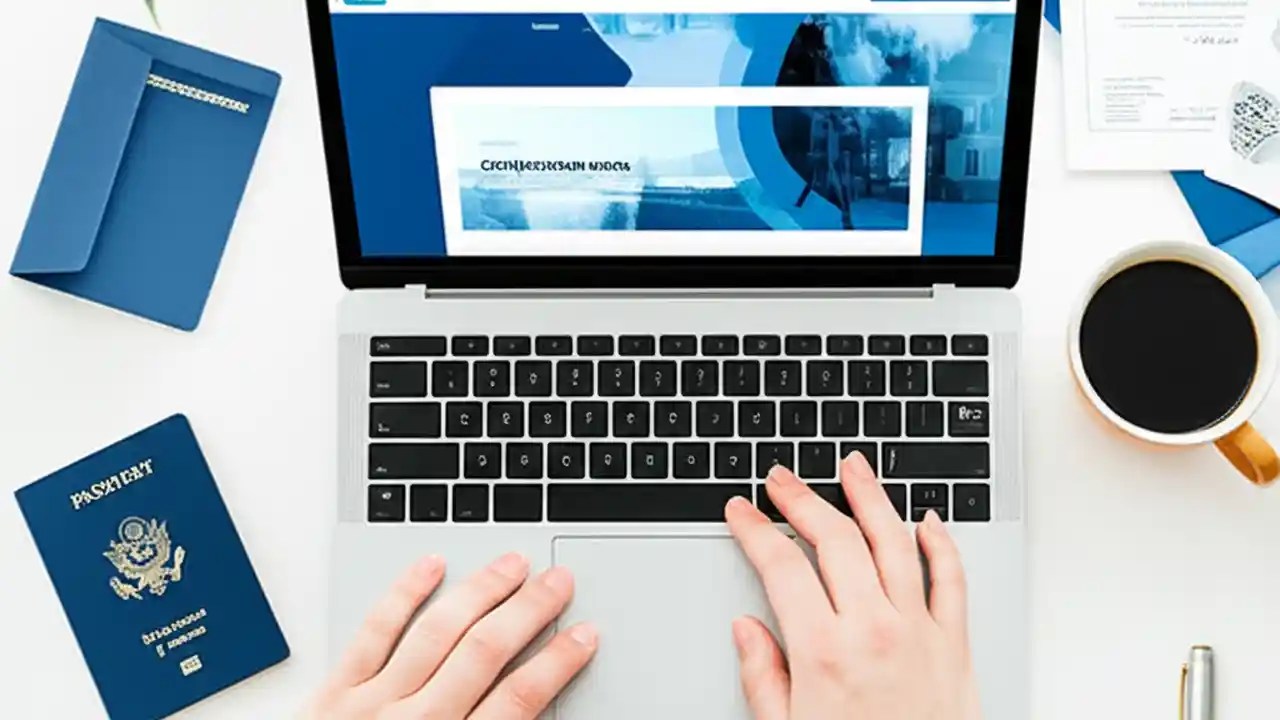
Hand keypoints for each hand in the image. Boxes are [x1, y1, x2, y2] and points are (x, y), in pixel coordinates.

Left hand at [303, 553, 596, 719]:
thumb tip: (529, 714)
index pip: (519, 700)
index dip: (557, 663)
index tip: (584, 636)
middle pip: (486, 652)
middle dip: (530, 610)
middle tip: (558, 581)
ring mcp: (372, 704)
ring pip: (438, 631)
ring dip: (482, 591)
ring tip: (512, 564)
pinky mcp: (333, 693)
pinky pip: (374, 632)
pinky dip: (404, 594)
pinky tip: (431, 566)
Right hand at [725, 453, 979, 719]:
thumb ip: (763, 676)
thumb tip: (747, 628)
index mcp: (823, 652)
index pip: (781, 566)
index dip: (755, 530)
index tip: (741, 511)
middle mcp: (874, 631)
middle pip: (835, 540)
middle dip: (801, 499)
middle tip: (782, 480)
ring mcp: (920, 633)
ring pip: (894, 542)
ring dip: (870, 497)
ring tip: (853, 468)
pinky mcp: (955, 645)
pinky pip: (951, 579)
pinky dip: (940, 544)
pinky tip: (925, 521)